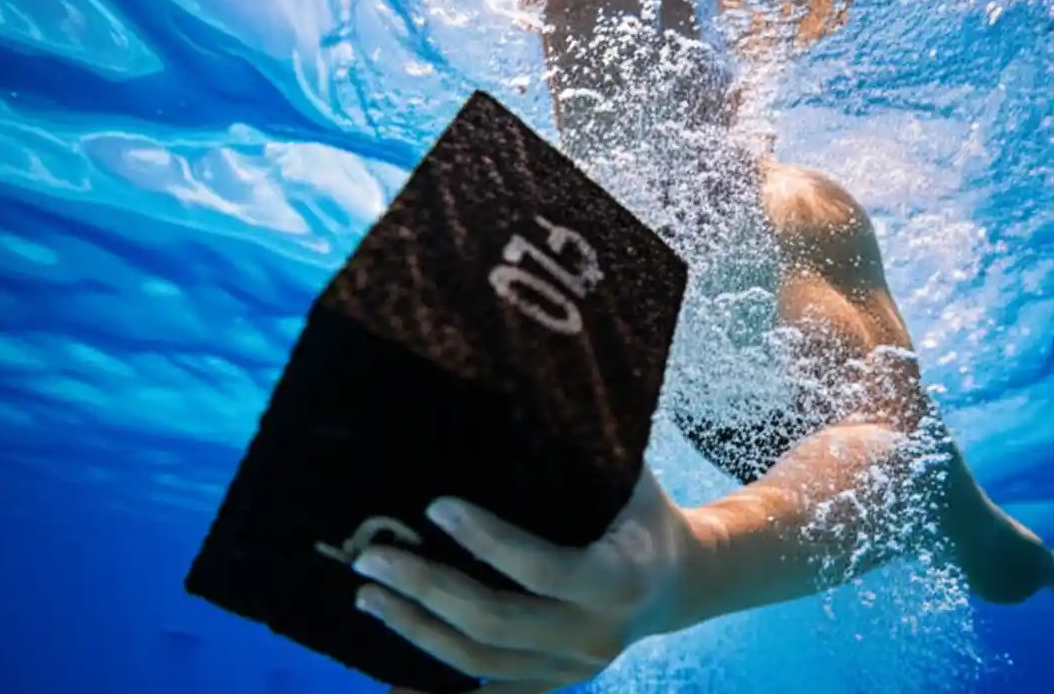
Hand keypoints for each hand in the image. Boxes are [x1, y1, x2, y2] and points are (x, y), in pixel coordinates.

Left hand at [353, 468, 698, 693]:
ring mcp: (575, 667)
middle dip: (427, 589)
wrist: (684, 582)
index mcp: (621, 579)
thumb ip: (585, 448)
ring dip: (418, 630)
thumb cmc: (646, 514)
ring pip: (482, 661)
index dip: (487, 541)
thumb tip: (522, 389)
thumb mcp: (631, 476)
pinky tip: (392, 684)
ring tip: (369, 597)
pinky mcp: (557, 682)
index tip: (434, 507)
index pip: (543, 570)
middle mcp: (597, 634)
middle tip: (373, 559)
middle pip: (497, 622)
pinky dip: (439, 690)